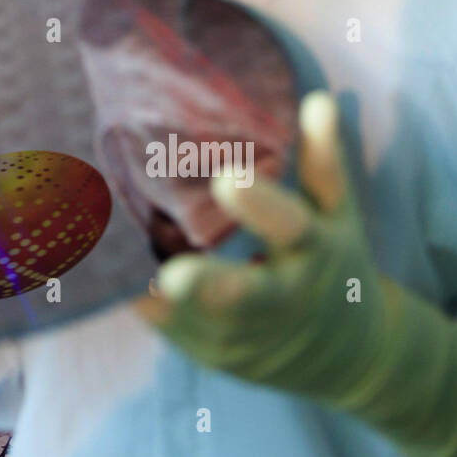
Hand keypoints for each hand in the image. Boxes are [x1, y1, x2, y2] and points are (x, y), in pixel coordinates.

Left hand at [135, 91, 456, 456]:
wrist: (352, 357)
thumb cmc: (333, 262)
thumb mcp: (338, 213)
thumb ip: (323, 159)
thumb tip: (317, 99)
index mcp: (312, 252)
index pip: (290, 227)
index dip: (260, 206)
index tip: (227, 180)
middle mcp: (281, 299)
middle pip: (242, 297)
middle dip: (207, 288)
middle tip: (171, 275)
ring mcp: (245, 335)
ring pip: (194, 319)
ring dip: (155, 296)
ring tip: (110, 261)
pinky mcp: (213, 355)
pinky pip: (169, 329)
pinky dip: (140, 306)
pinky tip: (104, 276)